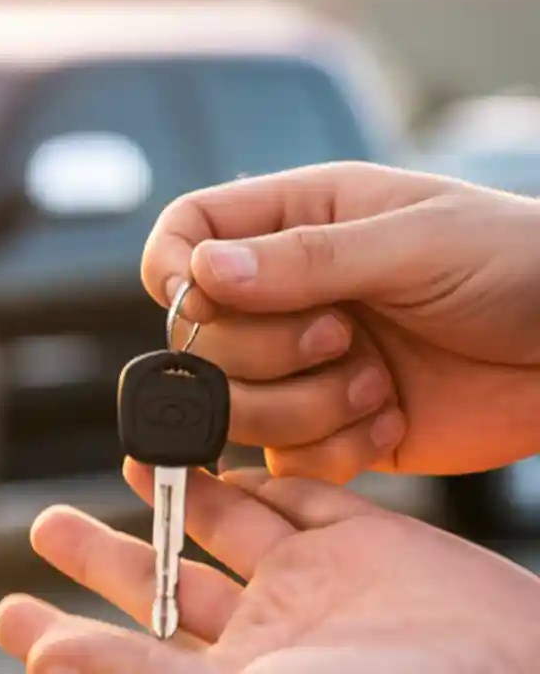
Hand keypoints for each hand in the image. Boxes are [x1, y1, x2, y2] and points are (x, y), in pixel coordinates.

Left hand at [0, 460, 539, 672]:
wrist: (519, 672)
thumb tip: (48, 663)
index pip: (129, 660)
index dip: (67, 638)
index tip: (14, 619)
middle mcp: (270, 639)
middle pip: (163, 591)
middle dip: (101, 558)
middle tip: (43, 526)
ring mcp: (318, 591)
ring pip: (221, 534)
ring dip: (171, 498)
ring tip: (124, 467)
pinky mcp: (366, 547)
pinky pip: (299, 505)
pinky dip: (256, 479)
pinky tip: (211, 455)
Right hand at [141, 162, 539, 481]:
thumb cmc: (518, 266)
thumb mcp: (417, 243)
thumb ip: (307, 259)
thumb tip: (203, 271)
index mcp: (297, 222)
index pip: (186, 234)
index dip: (176, 271)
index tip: (210, 300)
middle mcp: (286, 294)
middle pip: (195, 337)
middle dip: (265, 351)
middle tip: (343, 335)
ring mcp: (303, 366)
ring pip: (232, 406)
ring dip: (300, 406)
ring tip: (375, 383)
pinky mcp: (330, 428)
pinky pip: (283, 458)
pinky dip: (333, 449)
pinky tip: (391, 417)